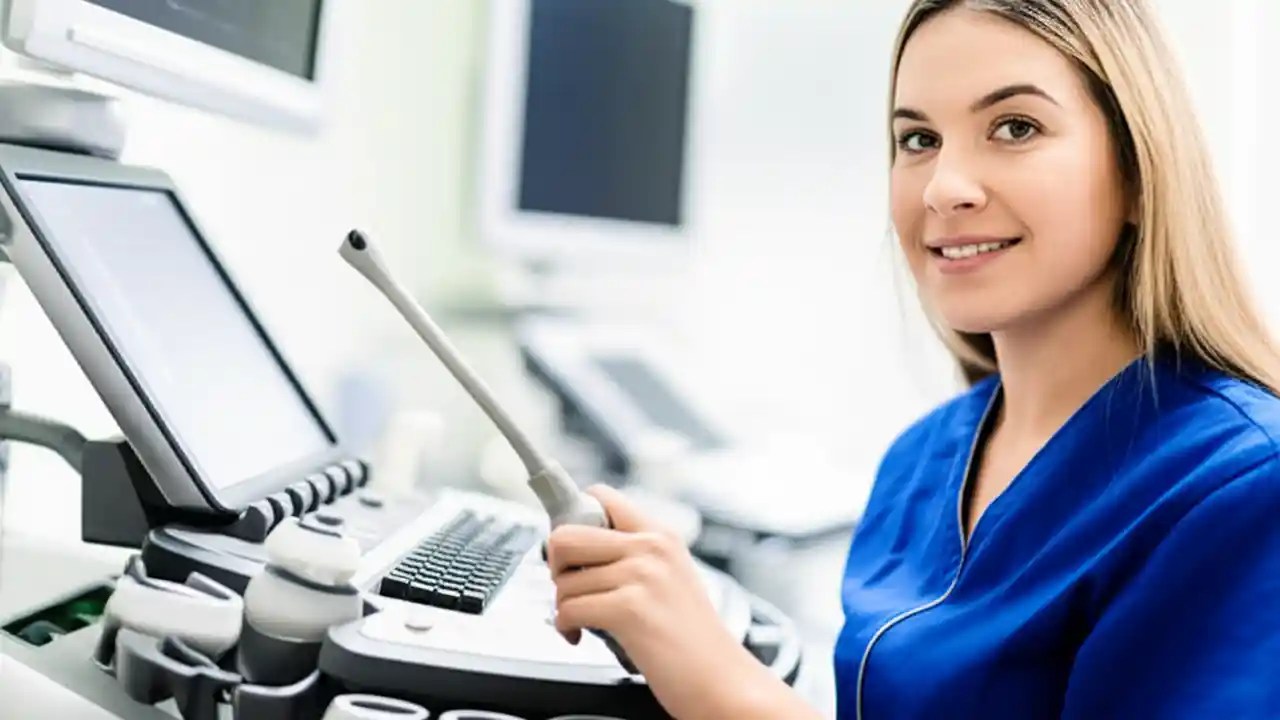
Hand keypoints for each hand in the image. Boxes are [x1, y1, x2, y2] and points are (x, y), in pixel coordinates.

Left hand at [547, 485, 762, 718]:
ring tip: (583, 620)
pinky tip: (581, 635)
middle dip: (557, 567)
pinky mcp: (630, 608)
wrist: (722, 680)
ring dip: (563, 606)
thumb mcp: (670, 577)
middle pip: (566, 534)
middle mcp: (651, 547)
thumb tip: (572, 549)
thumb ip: (631, 555)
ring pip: (562, 580)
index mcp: (661, 534)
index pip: (600, 496)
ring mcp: (641, 575)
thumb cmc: (692, 640)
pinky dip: (565, 627)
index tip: (571, 552)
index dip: (573, 523)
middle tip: (571, 588)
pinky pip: (568, 609)